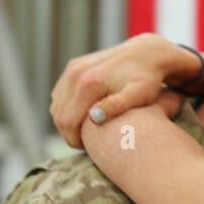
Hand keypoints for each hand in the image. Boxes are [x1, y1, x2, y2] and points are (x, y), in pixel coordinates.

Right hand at [50, 34, 203, 149]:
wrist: (147, 53)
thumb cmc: (147, 79)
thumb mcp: (139, 95)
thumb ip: (118, 105)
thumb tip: (94, 117)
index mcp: (89, 83)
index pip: (67, 122)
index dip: (74, 141)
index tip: (89, 149)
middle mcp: (76, 73)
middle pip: (58, 116)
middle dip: (69, 134)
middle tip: (87, 144)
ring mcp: (72, 68)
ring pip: (57, 106)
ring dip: (67, 123)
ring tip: (88, 132)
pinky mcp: (73, 67)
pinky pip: (60, 96)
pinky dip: (67, 110)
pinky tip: (84, 118)